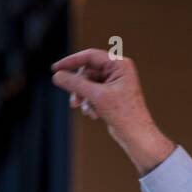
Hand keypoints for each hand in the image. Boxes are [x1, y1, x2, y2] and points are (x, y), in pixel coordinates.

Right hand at [51, 49, 174, 174]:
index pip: (90, 56)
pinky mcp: (111, 95)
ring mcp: (114, 83)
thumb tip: (57, 76)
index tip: (55, 69)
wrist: (136, 135)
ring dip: (84, 97)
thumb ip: (75, 84)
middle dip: (78, 87)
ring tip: (86, 110)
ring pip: (88, 84)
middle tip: (73, 101)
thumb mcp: (96, 96)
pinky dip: (90, 103)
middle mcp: (118, 71)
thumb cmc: (124, 114)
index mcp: (119, 64)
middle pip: (87, 72)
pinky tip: (94, 114)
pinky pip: (92, 94)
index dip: (70, 62)